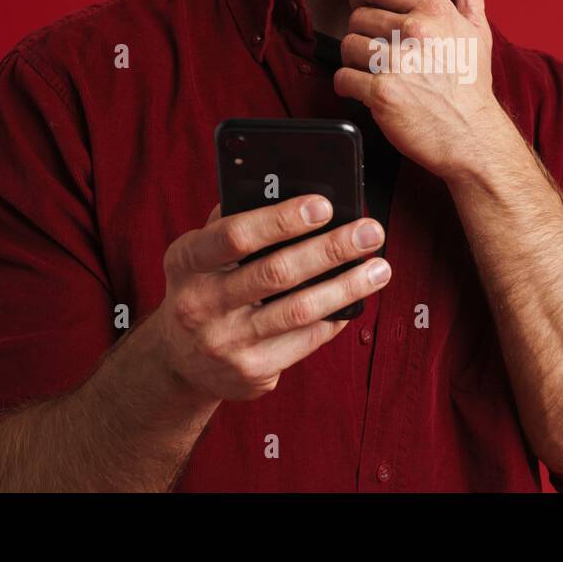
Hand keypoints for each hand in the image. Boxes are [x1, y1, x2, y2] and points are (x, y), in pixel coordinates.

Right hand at [155, 194, 390, 401]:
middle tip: (370, 232)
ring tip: (380, 268)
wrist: (182, 362)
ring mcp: (225, 342)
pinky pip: (306, 341)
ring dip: (346, 286)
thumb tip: (290, 189)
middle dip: (330, 249)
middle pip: (277, 273)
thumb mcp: (200, 253)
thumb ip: (234, 221)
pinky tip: (355, 300)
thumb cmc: (204, 288)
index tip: (324, 205)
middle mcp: (200, 304)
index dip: (281, 220)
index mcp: (186, 261)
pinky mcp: (251, 372)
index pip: (235, 236)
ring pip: (299, 310)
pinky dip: (334, 317)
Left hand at [334, 0, 512, 179]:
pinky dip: (347, 87)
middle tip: (376, 53)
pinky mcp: (381, 93)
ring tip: (372, 73)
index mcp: (433, 9)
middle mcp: (414, 30)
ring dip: (354, 61)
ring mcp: (397, 61)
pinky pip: (343, 78)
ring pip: (347, 45)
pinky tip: (364, 92)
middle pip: (356, 16)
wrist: (472, 137)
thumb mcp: (477, 29)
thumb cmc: (472, 84)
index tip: (364, 9)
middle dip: (362, 35)